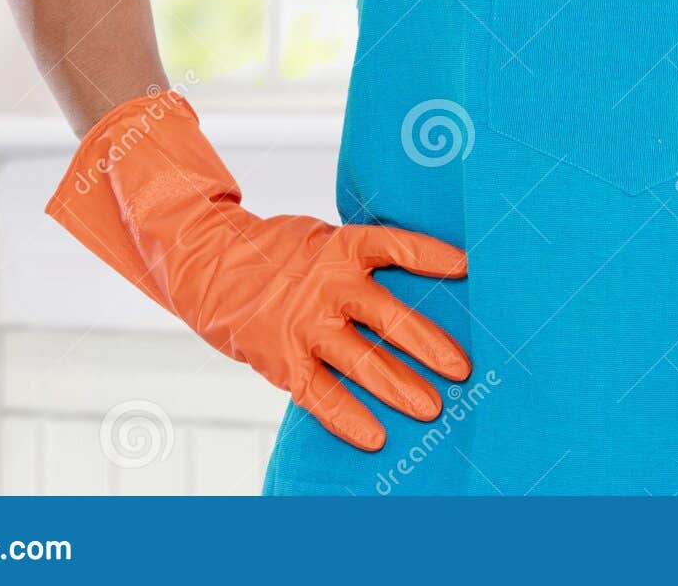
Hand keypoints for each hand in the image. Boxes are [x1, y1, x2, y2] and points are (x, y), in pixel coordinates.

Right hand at [144, 207, 471, 451]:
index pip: (395, 246)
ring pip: (361, 361)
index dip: (431, 256)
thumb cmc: (282, 255)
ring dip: (399, 387)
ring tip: (432, 408)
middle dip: (428, 345)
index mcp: (342, 247)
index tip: (468, 266)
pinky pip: (321, 394)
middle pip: (388, 316)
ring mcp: (304, 323)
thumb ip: (362, 261)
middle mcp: (326, 285)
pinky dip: (347, 418)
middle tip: (462, 370)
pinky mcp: (282, 358)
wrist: (209, 266)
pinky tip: (375, 437)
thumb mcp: (323, 240)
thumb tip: (423, 284)